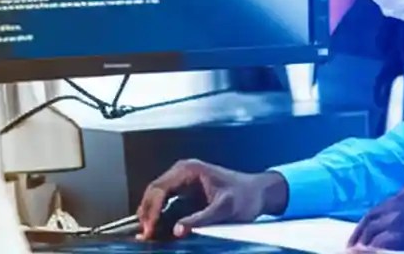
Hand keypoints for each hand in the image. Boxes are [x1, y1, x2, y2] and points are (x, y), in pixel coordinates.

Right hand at [136, 159, 287, 239]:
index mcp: (189, 169)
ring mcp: (182, 181)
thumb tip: (177, 230)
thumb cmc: (245, 196)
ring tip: (147, 233)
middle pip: (154, 191)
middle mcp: (182, 172)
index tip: (149, 228)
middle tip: (145, 234)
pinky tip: (157, 228)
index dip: (151, 209)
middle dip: (147, 213)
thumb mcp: (224, 209)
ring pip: (156, 196)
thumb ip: (200, 219)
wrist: (258, 193)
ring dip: (150, 214)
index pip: (160, 188)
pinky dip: (159, 215)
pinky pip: (165, 202)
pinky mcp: (185, 191)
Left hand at [347, 181, 403, 251]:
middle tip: (351, 245)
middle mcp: (394, 205)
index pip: (377, 209)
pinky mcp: (401, 235)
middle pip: (369, 219)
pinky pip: (380, 243)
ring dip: (362, 243)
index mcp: (400, 195)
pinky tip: (368, 253)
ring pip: (372, 232)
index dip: (367, 222)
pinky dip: (372, 249)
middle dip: (359, 233)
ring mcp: (397, 220)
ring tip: (355, 252)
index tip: (362, 231)